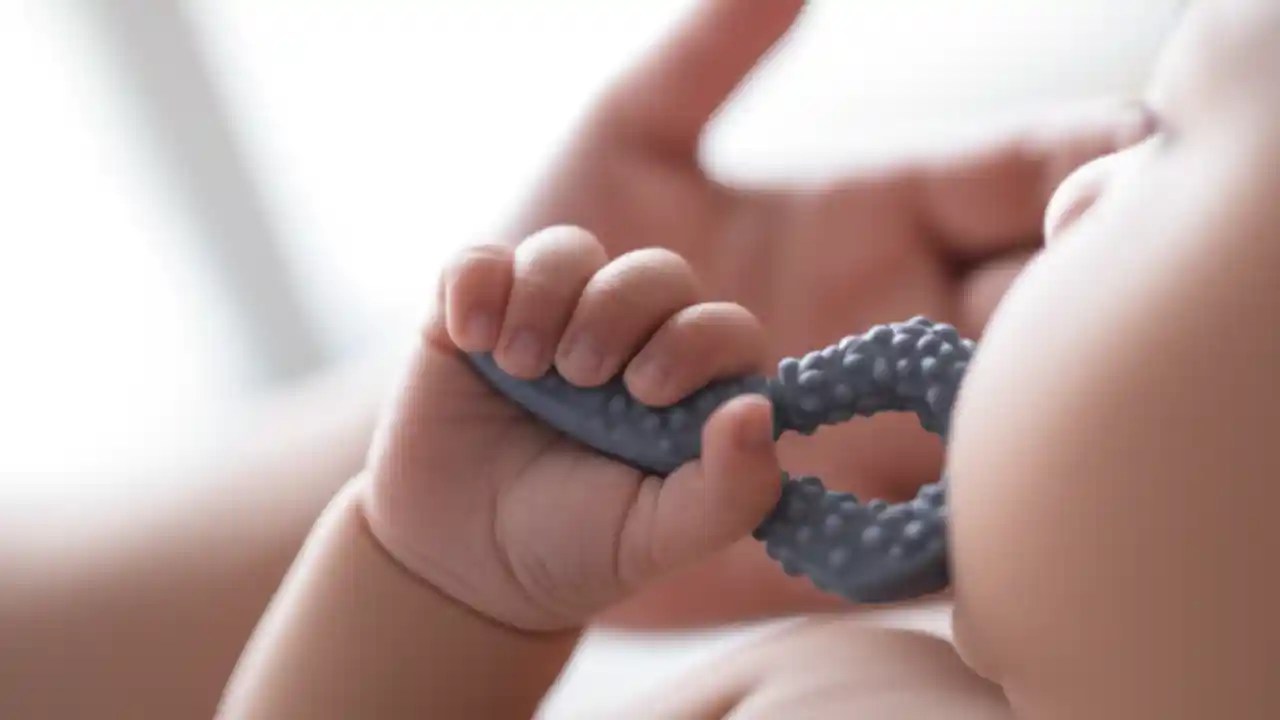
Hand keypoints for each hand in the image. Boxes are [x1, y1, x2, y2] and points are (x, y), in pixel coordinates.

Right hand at [361, 228, 782, 630]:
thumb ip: (731, 492)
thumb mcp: (658, 538)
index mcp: (687, 388)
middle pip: (653, 271)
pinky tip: (471, 338)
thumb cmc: (573, 547)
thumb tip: (757, 411)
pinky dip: (477, 283)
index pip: (724, 326)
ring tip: (522, 367)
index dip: (696, 338)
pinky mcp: (478, 313)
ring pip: (568, 251)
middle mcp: (627, 340)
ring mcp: (551, 318)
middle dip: (618, 311)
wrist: (460, 564)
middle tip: (582, 376)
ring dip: (547, 296)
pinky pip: (481, 260)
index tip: (650, 391)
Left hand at [487, 0, 1151, 624]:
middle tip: (976, 263)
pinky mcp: (733, 507)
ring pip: (872, 380)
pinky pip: (774, 483)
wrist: (461, 434)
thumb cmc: (543, 294)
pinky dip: (718, 455)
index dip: (1078, 169)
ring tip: (561, 345)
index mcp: (853, 226)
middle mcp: (852, 328)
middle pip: (1015, 297)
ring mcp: (809, 421)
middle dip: (1044, 280)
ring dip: (672, 333)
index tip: (1128, 156)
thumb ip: (705, 60)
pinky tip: (564, 380)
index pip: (1005, 184)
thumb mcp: (619, 144)